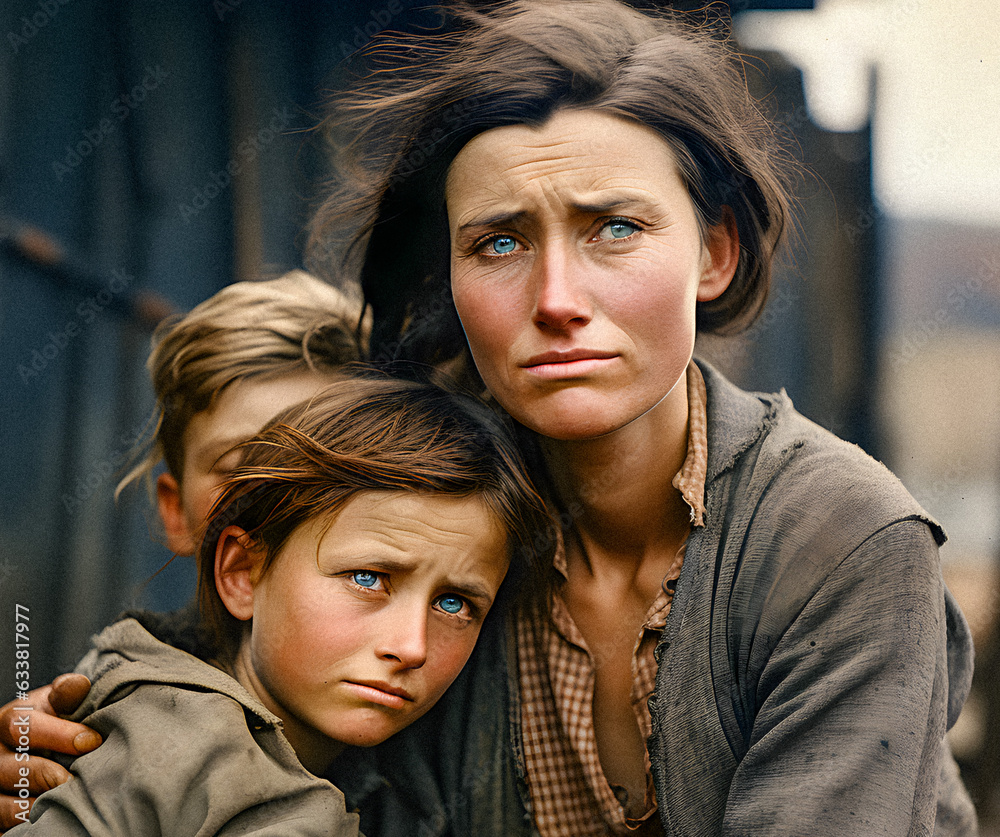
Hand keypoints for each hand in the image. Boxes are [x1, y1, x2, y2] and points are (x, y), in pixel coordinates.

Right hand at [0, 674, 99, 831]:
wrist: (33, 747)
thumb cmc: (51, 722)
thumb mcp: (55, 704)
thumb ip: (66, 694)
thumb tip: (79, 684)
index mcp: (8, 723)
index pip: (22, 726)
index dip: (59, 734)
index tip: (92, 741)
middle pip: (13, 769)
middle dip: (49, 773)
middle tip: (77, 778)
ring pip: (6, 805)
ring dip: (39, 804)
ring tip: (67, 800)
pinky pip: (6, 827)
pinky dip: (28, 824)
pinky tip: (52, 816)